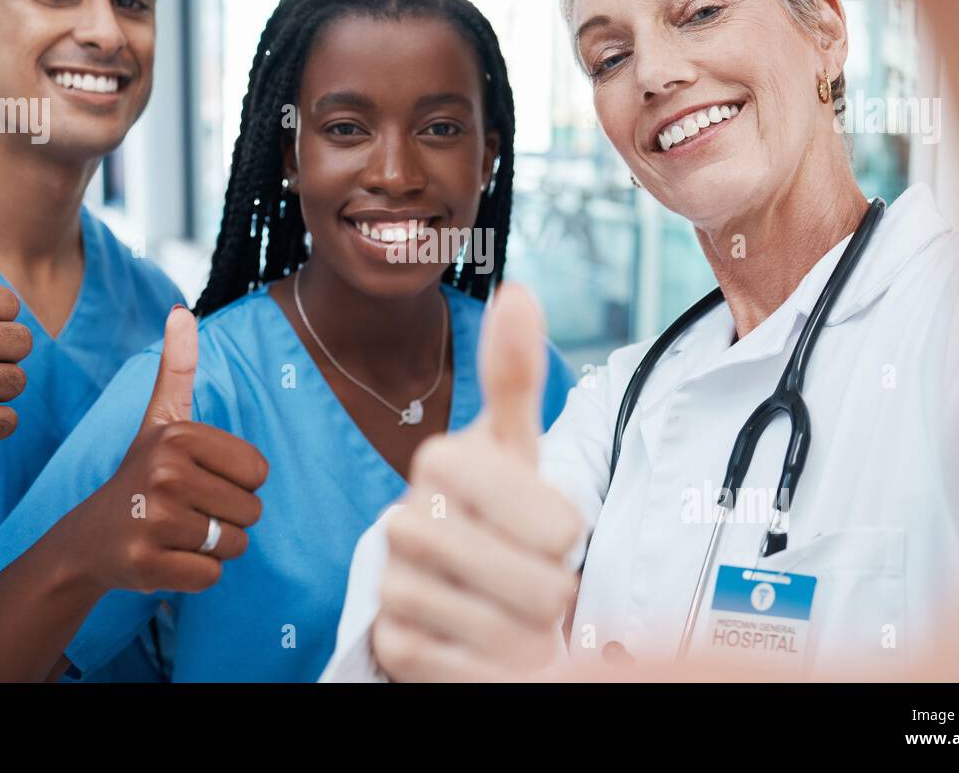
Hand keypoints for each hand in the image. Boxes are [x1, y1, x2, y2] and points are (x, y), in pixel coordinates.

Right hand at [76, 306, 267, 594]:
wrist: (88, 538)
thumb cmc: (141, 474)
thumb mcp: (161, 418)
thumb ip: (178, 368)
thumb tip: (182, 311)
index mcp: (178, 436)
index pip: (259, 471)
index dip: (238, 481)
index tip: (199, 478)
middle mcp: (164, 474)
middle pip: (252, 511)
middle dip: (229, 517)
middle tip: (187, 509)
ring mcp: (153, 521)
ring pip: (235, 545)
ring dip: (215, 546)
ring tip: (178, 532)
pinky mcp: (147, 564)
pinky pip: (211, 576)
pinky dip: (197, 573)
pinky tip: (167, 556)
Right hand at [371, 283, 581, 680]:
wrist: (454, 590)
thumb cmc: (499, 514)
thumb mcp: (515, 448)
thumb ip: (513, 376)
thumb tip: (518, 289)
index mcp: (442, 460)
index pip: (557, 524)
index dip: (567, 534)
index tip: (546, 527)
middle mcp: (404, 518)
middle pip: (540, 584)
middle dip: (551, 590)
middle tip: (530, 574)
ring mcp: (393, 583)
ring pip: (511, 632)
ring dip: (528, 632)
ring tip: (511, 608)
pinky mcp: (391, 643)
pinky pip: (477, 668)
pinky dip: (498, 666)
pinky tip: (485, 641)